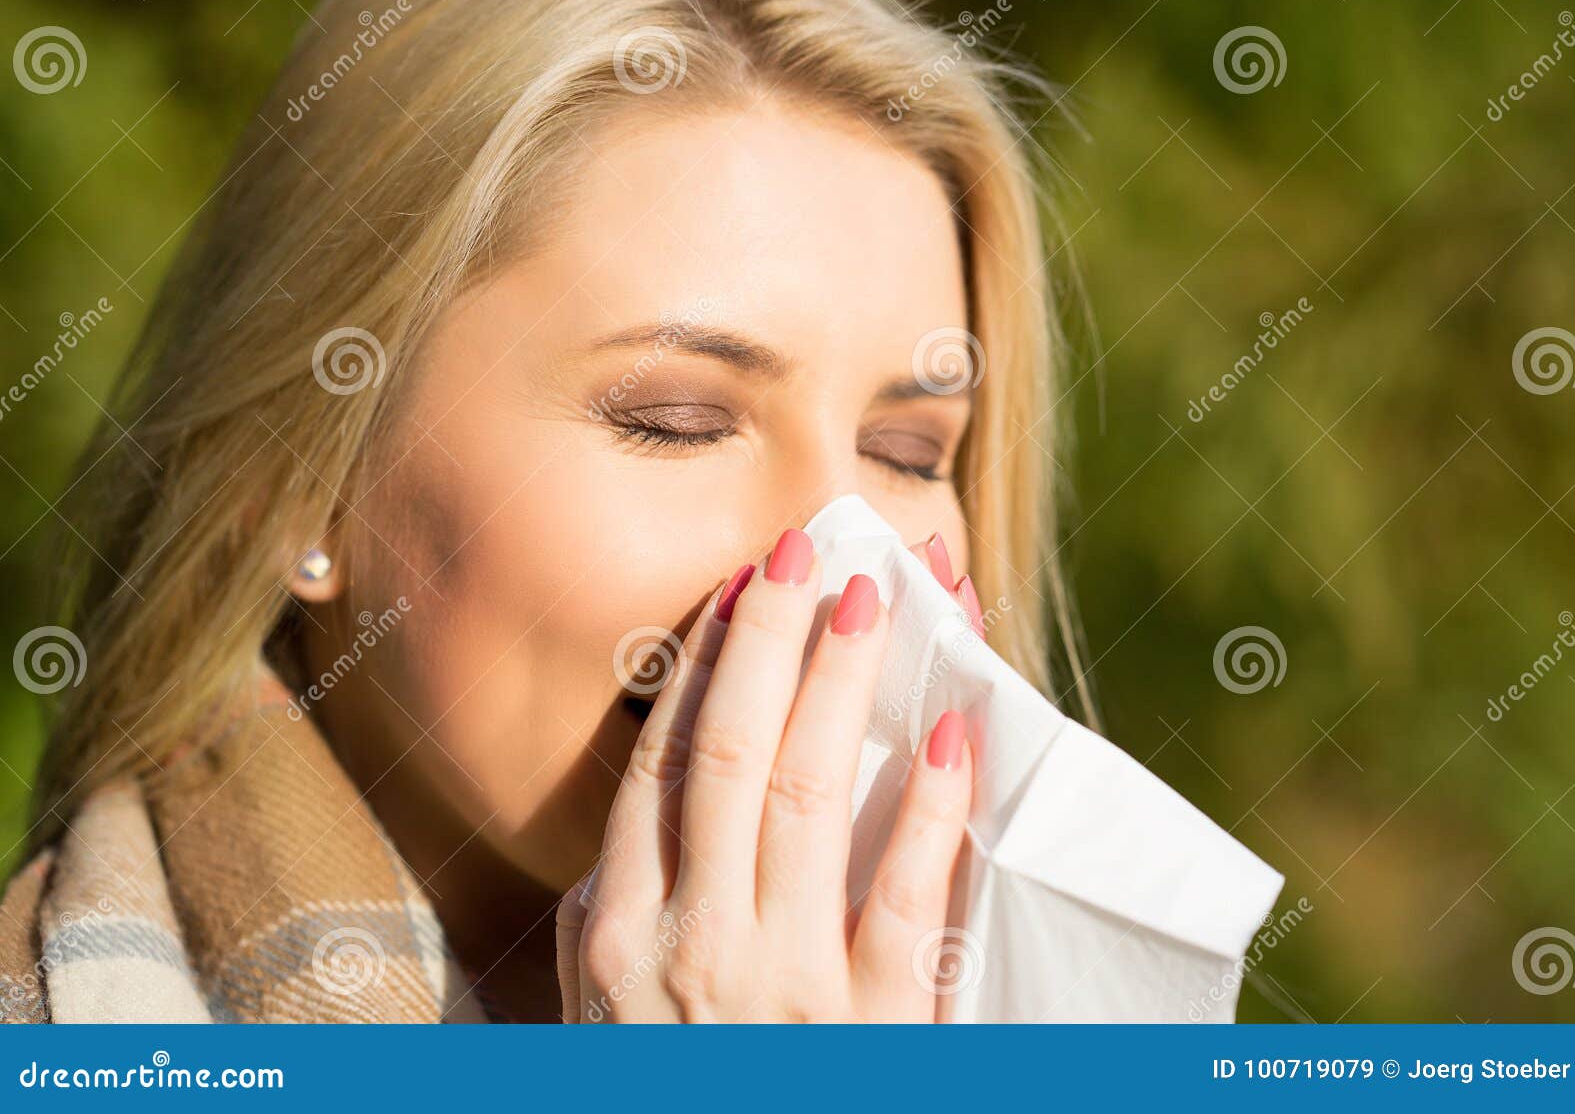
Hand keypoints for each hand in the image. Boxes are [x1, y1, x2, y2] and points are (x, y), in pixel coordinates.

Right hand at [555, 528, 974, 1021]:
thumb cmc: (660, 1097)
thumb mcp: (594, 1025)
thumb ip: (600, 929)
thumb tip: (617, 845)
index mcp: (622, 935)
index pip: (662, 762)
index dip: (702, 664)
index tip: (741, 587)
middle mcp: (695, 943)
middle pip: (729, 752)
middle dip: (767, 639)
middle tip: (804, 550)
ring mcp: (785, 985)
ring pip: (808, 798)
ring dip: (840, 683)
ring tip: (873, 597)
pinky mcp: (874, 1032)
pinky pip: (905, 903)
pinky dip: (927, 810)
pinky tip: (947, 733)